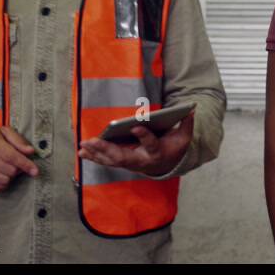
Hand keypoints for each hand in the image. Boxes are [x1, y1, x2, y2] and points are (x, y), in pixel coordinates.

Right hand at [0, 126, 38, 192]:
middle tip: (18, 164)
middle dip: (19, 169)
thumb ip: (18, 140)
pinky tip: (1, 175)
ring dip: (11, 177)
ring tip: (9, 168)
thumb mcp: (4, 131)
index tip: (35, 171)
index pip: (10, 156)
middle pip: (9, 170)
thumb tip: (30, 151)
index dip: (25, 164)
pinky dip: (2, 184)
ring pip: (4, 181)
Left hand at [78, 110, 193, 176]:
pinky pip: (107, 161)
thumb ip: (186, 124)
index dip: (144, 137)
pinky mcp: (123, 163)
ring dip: (97, 153)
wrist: (167, 164)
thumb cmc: (173, 147)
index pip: (151, 145)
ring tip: (83, 145)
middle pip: (124, 157)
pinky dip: (94, 157)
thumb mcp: (184, 137)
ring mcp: (131, 164)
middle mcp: (142, 161)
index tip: (137, 126)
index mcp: (157, 152)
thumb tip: (192, 111)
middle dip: (108, 149)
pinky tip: (82, 151)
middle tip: (93, 141)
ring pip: (112, 161)